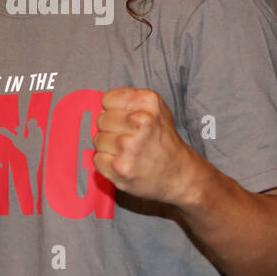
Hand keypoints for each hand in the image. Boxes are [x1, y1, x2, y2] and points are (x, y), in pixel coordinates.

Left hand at [92, 87, 197, 205]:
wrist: (179, 175)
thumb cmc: (163, 140)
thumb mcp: (157, 109)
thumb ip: (130, 100)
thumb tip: (100, 107)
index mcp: (149, 102)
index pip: (108, 99)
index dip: (115, 110)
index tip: (127, 120)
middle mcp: (140, 122)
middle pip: (102, 119)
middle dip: (111, 129)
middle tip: (129, 138)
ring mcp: (129, 146)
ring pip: (98, 139)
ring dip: (109, 147)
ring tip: (128, 152)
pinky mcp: (120, 168)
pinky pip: (97, 159)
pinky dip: (107, 163)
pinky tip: (124, 163)